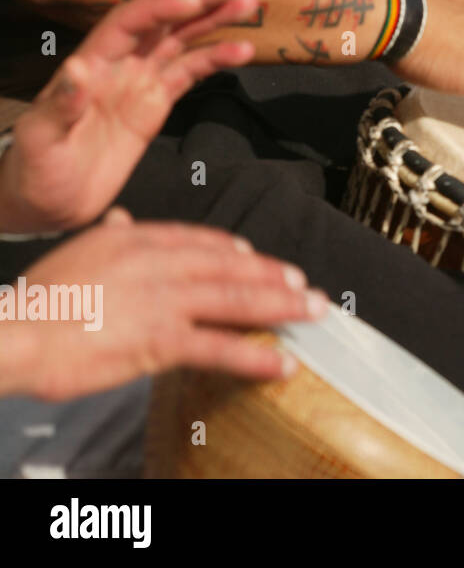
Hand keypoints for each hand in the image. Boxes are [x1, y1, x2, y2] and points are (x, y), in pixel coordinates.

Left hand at [0, 0, 258, 233]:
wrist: (50, 201)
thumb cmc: (35, 169)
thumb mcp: (39, 139)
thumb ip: (60, 105)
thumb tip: (77, 69)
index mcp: (91, 64)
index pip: (128, 23)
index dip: (160, 8)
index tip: (194, 0)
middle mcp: (118, 65)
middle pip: (163, 20)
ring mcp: (140, 82)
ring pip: (183, 40)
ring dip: (216, 21)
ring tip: (250, 5)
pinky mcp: (156, 104)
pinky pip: (190, 74)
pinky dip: (217, 60)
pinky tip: (243, 51)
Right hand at [1, 210, 324, 400]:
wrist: (13, 331)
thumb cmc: (37, 302)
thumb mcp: (76, 251)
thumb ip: (109, 236)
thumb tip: (122, 219)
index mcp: (138, 239)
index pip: (200, 241)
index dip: (234, 252)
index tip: (256, 258)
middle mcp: (159, 263)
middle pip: (230, 267)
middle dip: (274, 276)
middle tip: (305, 285)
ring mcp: (164, 301)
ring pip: (237, 300)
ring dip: (282, 307)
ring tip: (312, 312)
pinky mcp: (161, 339)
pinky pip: (220, 348)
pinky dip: (256, 357)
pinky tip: (281, 364)